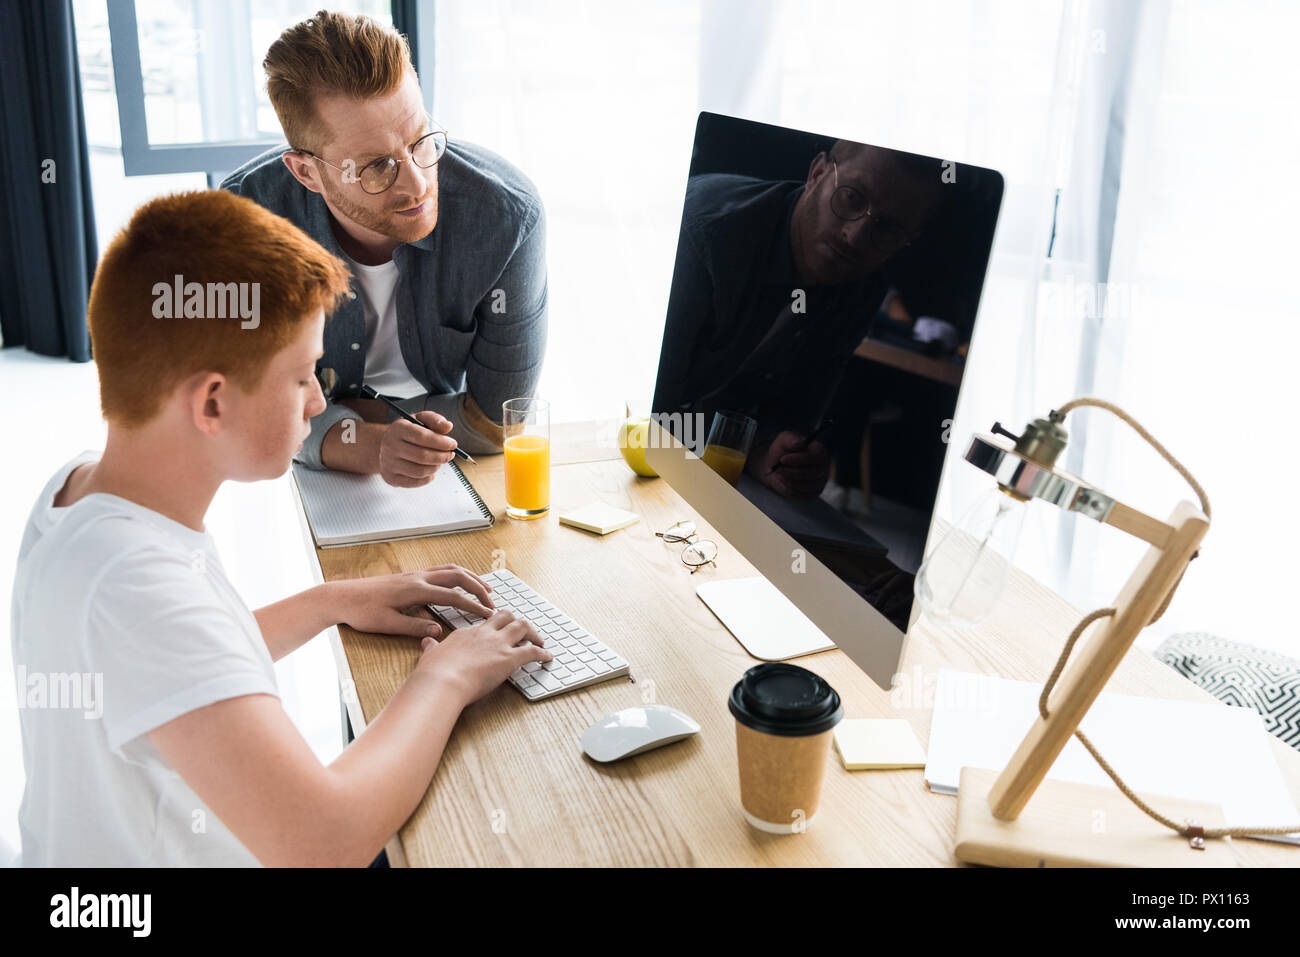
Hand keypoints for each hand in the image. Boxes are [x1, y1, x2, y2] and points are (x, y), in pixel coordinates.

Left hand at [327, 565, 496, 637]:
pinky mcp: (410, 576)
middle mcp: (418, 578)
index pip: (453, 596)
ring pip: (450, 569)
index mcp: (415, 590)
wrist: (342, 596)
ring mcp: (414, 574)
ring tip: (485, 589)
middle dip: (478, 588)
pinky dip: (457, 575)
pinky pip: (441, 570)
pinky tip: (460, 584)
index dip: (473, 605)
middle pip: (457, 576)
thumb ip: (415, 627)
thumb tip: (439, 630)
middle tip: (493, 602)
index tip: (488, 614)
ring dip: (470, 578)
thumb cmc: (362, 612)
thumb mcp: (387, 624)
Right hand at [377, 412, 458, 487]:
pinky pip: (416, 482)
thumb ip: (435, 420)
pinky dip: (428, 477)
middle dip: (442, 457)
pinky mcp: (391, 478)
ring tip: (439, 461)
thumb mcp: (420, 420)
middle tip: (450, 455)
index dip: (441, 442)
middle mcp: (390, 446)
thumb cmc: (409, 432)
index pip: (422, 437)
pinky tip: (430, 470)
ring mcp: (388, 463)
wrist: (387, 446)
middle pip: (422, 456)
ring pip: (420, 471)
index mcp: (398, 428)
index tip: (453, 444)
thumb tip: (448, 426)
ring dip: (436, 467)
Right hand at [414, 610, 551, 706]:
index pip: (486, 624)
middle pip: (507, 616)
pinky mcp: (509, 659)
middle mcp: (485, 634)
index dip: (494, 627)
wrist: (442, 680)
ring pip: (522, 626)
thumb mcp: (430, 654)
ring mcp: (498, 644)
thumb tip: (427, 640)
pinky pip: (532, 651)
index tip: (498, 632)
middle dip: (517, 622)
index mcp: (467, 633)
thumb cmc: (434, 672)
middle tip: (524, 631)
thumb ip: (431, 647)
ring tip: (540, 641)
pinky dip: (542, 653)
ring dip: (534, 633)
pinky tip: (547, 657)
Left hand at [757, 430, 830, 497]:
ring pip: (807, 486)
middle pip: (812, 473)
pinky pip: (803, 495)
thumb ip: (790, 439)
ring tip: (780, 474)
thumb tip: (798, 444)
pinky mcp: (814, 492)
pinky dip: (791, 490)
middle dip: (792, 472)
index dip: (799, 459)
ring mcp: (820, 480)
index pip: (815, 457)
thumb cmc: (782, 451)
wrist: (776, 466)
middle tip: (778, 469)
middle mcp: (823, 466)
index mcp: (819, 450)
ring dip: (789, 481)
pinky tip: (785, 482)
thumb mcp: (784, 440)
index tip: (782, 459)